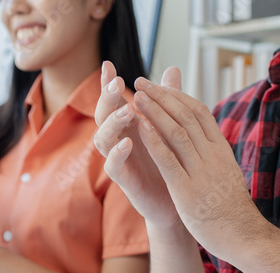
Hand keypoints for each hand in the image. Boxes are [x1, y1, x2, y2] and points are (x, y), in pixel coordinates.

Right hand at [94, 62, 183, 230]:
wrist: (176, 200)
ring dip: (113, 124)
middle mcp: (119, 139)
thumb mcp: (170, 126)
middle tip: (117, 83)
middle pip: (103, 115)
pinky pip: (113, 166)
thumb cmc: (170, 161)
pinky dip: (118, 154)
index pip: (114, 100)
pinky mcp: (124, 180)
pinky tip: (128, 143)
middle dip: (107, 98)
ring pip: (103, 139)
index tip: (109, 65)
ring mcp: (119, 160)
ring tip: (128, 111)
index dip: (107, 83)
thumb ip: (168, 99)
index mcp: (128, 124)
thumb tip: (172, 68)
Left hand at [128, 81, 261, 255]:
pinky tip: (140, 127)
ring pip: (176, 132)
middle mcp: (212, 156)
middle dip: (161, 96)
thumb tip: (206, 140)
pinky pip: (169, 160)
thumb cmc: (233, 210)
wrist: (243, 237)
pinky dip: (154, 141)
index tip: (159, 85)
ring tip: (136, 97)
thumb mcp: (227, 175)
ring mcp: (201, 172)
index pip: (199, 113)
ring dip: (154, 112)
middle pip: (185, 116)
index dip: (176, 96)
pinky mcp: (187, 191)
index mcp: (221, 150)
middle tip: (140, 82)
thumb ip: (214, 156)